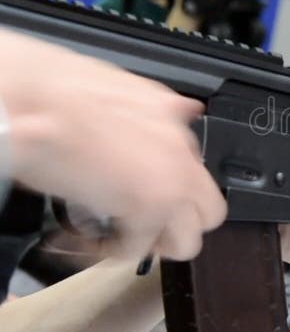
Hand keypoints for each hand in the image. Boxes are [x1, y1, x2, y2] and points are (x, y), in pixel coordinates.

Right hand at [0, 31, 226, 260]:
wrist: (31, 101)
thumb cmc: (59, 88)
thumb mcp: (126, 87)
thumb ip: (161, 108)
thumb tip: (182, 110)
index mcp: (176, 119)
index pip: (197, 168)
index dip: (172, 186)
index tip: (152, 192)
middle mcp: (182, 154)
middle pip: (210, 212)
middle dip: (181, 223)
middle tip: (150, 223)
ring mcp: (169, 184)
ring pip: (187, 241)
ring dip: (155, 243)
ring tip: (123, 236)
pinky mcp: (144, 210)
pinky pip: (135, 250)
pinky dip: (107, 251)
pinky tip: (85, 238)